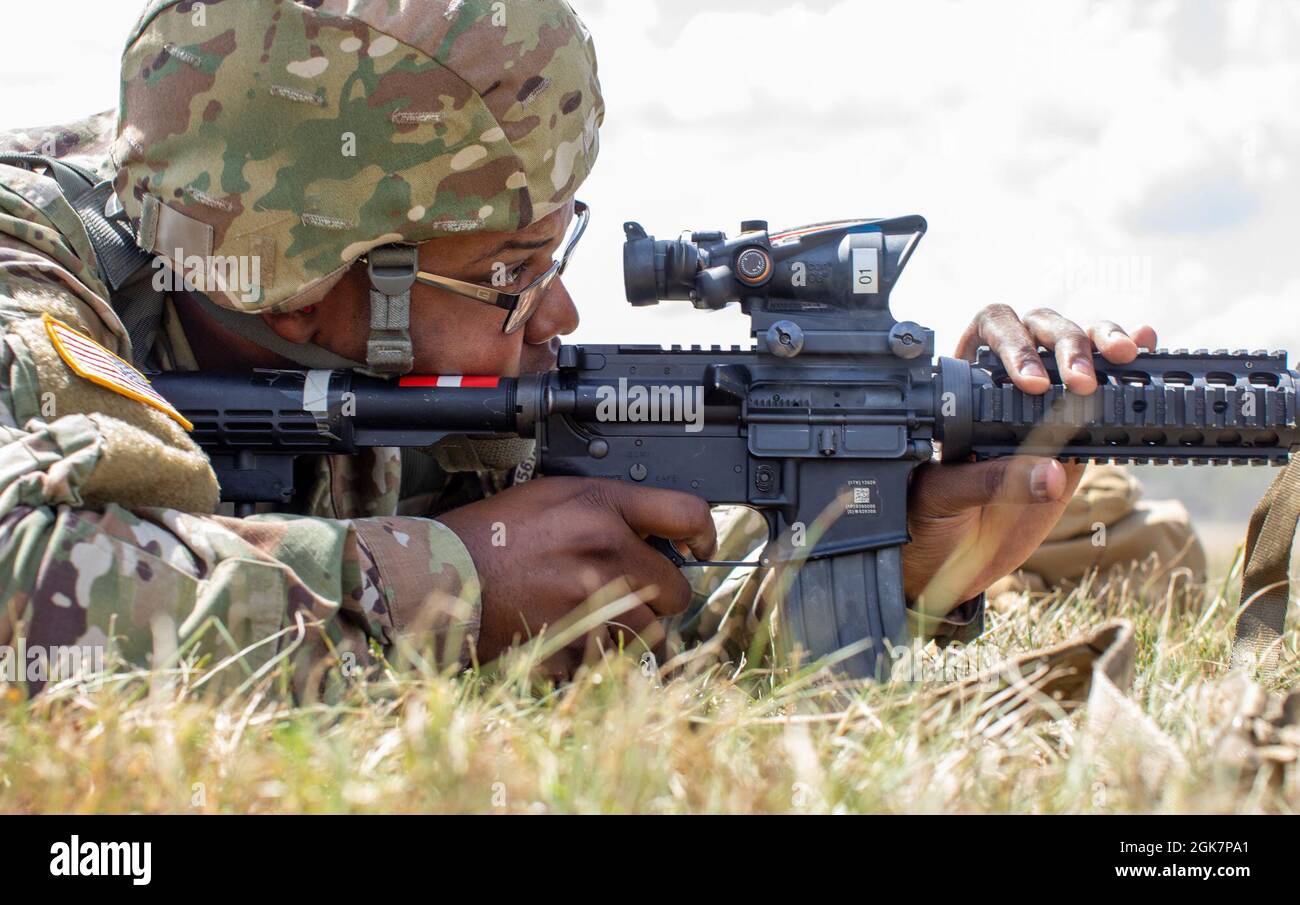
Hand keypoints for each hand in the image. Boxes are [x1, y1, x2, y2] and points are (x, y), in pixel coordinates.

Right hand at [438, 477, 715, 677]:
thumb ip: (607, 509)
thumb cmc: (492, 533)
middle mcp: (604, 551)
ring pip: (649, 631)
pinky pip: (611, 659)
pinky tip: (569, 633)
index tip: (698, 546)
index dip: (703, 532)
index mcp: (600, 507)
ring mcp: (591, 602)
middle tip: (631, 591)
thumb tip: (655, 532)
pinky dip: (598, 654)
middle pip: (675, 588)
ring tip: (593, 614)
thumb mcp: (552, 496)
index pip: (687, 512)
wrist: (440, 574)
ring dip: (631, 629)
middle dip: (660, 595)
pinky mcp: (575, 644)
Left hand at [903, 305, 1156, 618]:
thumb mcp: (945, 497)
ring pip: (1076, 348)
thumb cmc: (929, 517)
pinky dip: (1128, 364)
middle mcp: (1005, 383)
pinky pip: (1105, 393)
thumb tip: (1051, 473)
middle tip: (1080, 381)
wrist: (950, 560)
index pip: (987, 335)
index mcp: (963, 387)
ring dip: (1101, 342)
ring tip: (1123, 355)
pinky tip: (1146, 345)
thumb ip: (991, 481)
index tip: (1030, 382)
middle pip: (1039, 330)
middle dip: (1065, 344)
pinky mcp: (1077, 435)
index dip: (1013, 345)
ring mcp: (1046, 405)